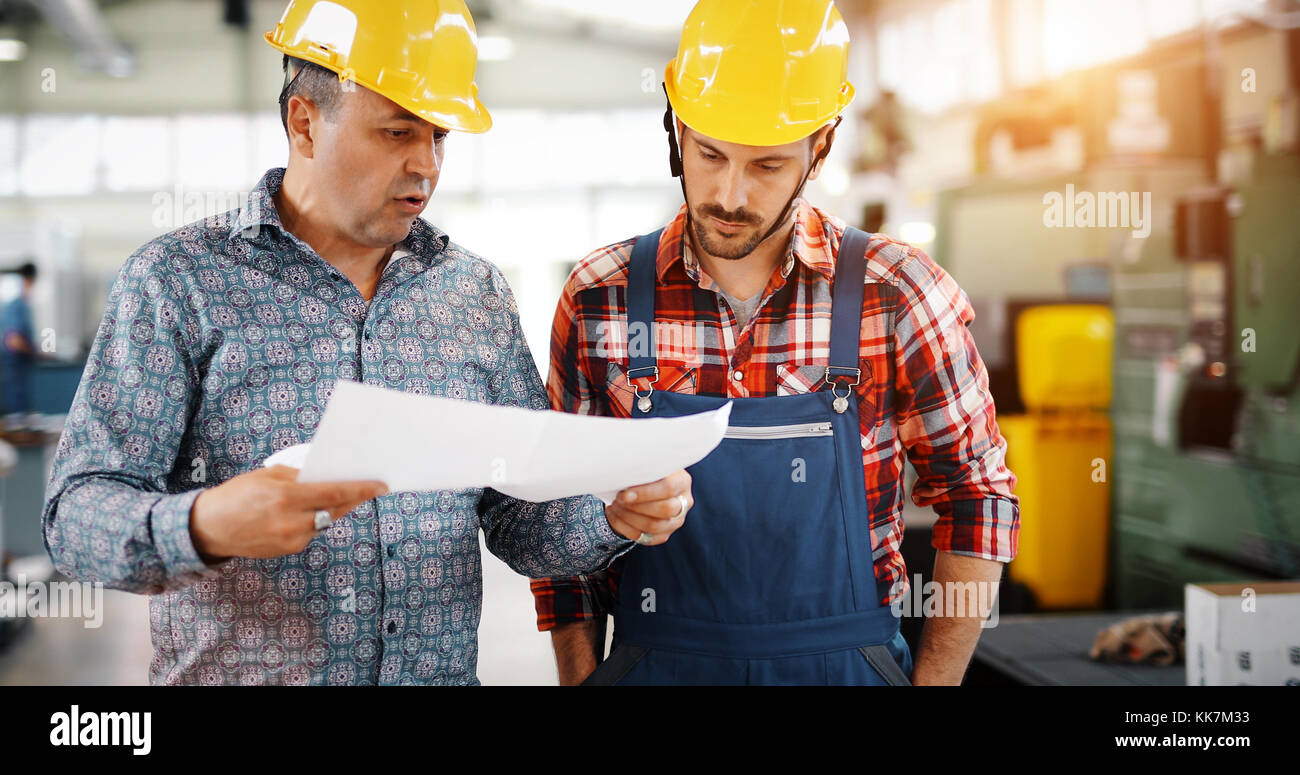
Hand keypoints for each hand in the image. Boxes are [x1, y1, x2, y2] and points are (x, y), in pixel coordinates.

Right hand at [189, 465, 387, 560]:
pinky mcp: (289, 550)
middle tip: (369, 489)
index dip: (361, 489)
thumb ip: (298, 477)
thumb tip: (324, 477)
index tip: (381, 486)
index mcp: (286, 497)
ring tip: (338, 496)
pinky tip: (309, 512)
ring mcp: (291, 540)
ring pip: (325, 522)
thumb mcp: (267, 476)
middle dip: (353, 499)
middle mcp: (292, 522)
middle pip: (336, 510)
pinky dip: (314, 521)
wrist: (210, 528)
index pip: (335, 493)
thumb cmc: (237, 495)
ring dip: (333, 509)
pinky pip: (312, 532)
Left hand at [605, 469, 692, 546]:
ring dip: (629, 517)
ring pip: (654, 526)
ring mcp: (676, 521)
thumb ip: (640, 469)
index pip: (668, 487)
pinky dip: (625, 528)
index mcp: (682, 481)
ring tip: (614, 506)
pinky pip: (645, 538)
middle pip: (665, 509)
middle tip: (618, 499)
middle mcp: (684, 502)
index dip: (646, 493)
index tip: (625, 493)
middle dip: (637, 506)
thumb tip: (623, 476)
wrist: (642, 486)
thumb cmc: (644, 472)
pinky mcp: (664, 534)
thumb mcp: (646, 466)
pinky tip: (614, 516)